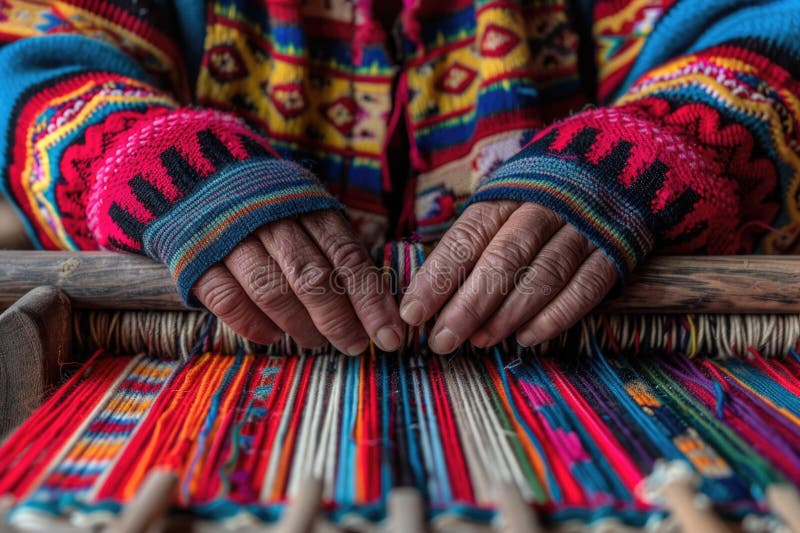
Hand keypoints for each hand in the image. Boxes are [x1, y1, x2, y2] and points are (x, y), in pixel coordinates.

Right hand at [192, 210, 403, 354]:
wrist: (196, 177)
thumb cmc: (271, 207)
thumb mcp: (309, 212)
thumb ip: (337, 251)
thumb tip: (377, 307)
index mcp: (308, 207)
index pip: (348, 258)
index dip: (371, 300)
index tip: (388, 335)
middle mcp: (271, 219)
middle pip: (313, 279)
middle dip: (339, 320)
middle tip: (354, 346)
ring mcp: (231, 238)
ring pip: (271, 292)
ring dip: (299, 326)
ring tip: (315, 341)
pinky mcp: (196, 258)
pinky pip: (229, 300)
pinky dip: (255, 325)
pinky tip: (274, 335)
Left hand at [400, 201, 617, 353]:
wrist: (618, 165)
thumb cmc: (539, 197)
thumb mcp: (503, 202)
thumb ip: (473, 244)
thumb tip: (430, 296)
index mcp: (507, 194)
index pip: (467, 237)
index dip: (439, 277)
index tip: (413, 312)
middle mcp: (544, 207)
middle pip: (503, 259)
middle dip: (469, 304)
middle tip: (442, 340)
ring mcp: (583, 228)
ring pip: (543, 275)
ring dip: (508, 314)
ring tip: (479, 341)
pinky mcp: (615, 250)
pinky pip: (585, 287)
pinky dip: (556, 316)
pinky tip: (527, 338)